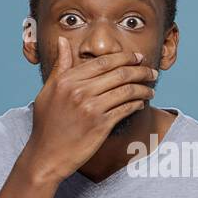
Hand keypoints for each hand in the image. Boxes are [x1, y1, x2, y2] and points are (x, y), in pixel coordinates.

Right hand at [20, 36, 157, 183]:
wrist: (46, 156)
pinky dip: (137, 104)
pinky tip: (141, 103)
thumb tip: (62, 41)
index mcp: (67, 80)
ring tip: (151, 89)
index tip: (137, 58)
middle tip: (152, 72)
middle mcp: (79, 91)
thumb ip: (60, 66)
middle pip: (120, 73)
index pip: (103, 62)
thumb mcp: (48, 91)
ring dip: (143, 88)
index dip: (125, 57)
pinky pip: (126, 109)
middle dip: (141, 70)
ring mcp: (91, 108)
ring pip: (127, 90)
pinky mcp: (101, 125)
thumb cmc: (46, 124)